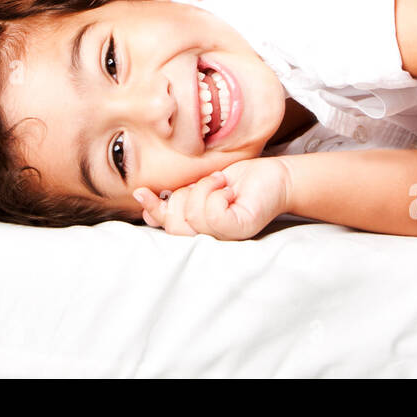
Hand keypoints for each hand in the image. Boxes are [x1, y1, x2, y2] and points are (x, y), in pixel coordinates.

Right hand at [133, 157, 291, 240]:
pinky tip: (229, 189)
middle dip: (183, 196)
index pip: (168, 227)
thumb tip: (145, 207)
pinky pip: (212, 214)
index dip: (153, 211)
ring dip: (205, 188)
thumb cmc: (240, 181)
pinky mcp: (239, 229)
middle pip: (175, 225)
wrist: (276, 176)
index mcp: (200, 231)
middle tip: (207, 181)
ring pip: (193, 216)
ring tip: (222, 182)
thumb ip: (177, 200)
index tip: (140, 192)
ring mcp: (226, 238)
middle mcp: (212, 240)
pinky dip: (216, 193)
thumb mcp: (200, 188)